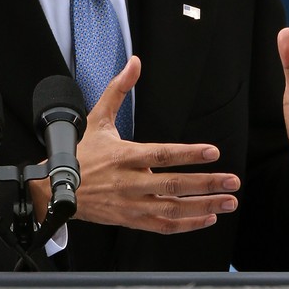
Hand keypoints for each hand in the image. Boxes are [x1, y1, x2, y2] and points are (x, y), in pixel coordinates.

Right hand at [71, 56, 240, 232]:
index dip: (188, 154)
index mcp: (124, 155)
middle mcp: (129, 181)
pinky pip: (163, 226)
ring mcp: (130, 204)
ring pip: (172, 208)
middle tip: (233, 182)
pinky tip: (207, 218)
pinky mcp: (130, 220)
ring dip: (203, 206)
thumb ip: (119, 90)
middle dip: (206, 184)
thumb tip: (134, 63)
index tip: (213, 152)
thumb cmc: (80, 153)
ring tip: (228, 201)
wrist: (55, 190)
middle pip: (173, 185)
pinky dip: (187, 224)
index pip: (161, 154)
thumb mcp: (97, 118)